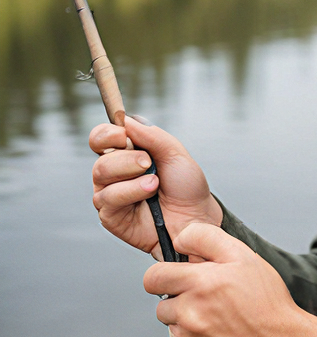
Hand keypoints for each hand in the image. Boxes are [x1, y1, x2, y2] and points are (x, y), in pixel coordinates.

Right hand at [90, 117, 222, 258]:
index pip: (100, 138)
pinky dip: (130, 192)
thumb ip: (151, 135)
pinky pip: (108, 199)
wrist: (197, 216)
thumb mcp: (174, 153)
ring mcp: (110, 195)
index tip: (126, 137)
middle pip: (100, 157)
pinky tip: (149, 194)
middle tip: (148, 163)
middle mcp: (113, 173)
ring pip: (100, 174)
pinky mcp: (110, 216)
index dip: (107, 134)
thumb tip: (124, 120)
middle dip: (127, 158)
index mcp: (126, 154)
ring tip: (155, 182)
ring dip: (132, 175)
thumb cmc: (186, 185)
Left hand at [144, 223, 316, 336]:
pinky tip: (214, 330)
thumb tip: (178, 238)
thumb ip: (206, 237)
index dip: (167, 271)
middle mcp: (189, 309)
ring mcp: (186, 335)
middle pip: (159, 297)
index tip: (183, 274)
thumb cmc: (264, 297)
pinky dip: (190, 335)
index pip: (154, 275)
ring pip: (168, 317)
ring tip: (214, 313)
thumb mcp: (243, 255)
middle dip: (175, 291)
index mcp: (201, 281)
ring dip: (183, 313)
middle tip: (203, 293)